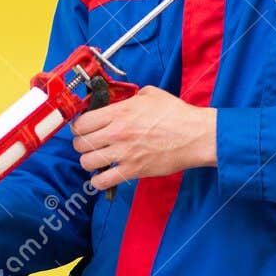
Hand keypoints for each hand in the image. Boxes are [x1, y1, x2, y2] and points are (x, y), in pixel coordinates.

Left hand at [71, 87, 217, 190]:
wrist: (196, 136)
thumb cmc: (177, 114)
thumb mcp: (150, 94)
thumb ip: (129, 97)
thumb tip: (118, 101)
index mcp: (119, 112)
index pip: (81, 122)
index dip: (79, 127)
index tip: (83, 129)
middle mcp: (116, 132)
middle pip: (80, 143)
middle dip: (82, 144)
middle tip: (90, 144)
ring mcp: (124, 153)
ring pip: (87, 162)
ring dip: (89, 161)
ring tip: (97, 159)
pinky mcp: (133, 170)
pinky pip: (102, 181)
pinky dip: (98, 181)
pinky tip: (103, 175)